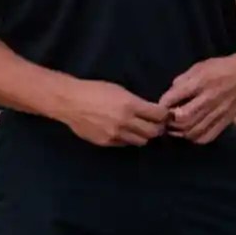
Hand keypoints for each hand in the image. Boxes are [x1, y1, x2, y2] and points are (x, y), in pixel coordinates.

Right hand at [54, 80, 169, 146]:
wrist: (70, 102)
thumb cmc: (94, 90)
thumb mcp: (119, 90)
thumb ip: (135, 102)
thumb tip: (150, 111)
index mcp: (130, 105)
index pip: (158, 115)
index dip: (165, 115)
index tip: (165, 114)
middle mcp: (126, 122)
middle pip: (153, 132)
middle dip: (158, 128)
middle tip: (157, 124)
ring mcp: (116, 134)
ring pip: (141, 141)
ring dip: (144, 135)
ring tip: (142, 129)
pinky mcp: (107, 143)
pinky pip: (125, 144)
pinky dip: (129, 139)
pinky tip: (125, 132)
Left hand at [158, 54, 235, 143]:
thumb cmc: (220, 68)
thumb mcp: (199, 67)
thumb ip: (183, 80)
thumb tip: (169, 95)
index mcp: (201, 82)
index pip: (176, 97)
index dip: (163, 105)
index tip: (160, 107)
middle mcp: (209, 99)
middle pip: (184, 118)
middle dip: (170, 122)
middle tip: (166, 120)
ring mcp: (218, 112)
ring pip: (194, 130)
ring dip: (180, 132)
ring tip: (175, 128)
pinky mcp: (225, 121)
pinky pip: (207, 136)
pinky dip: (195, 138)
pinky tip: (190, 133)